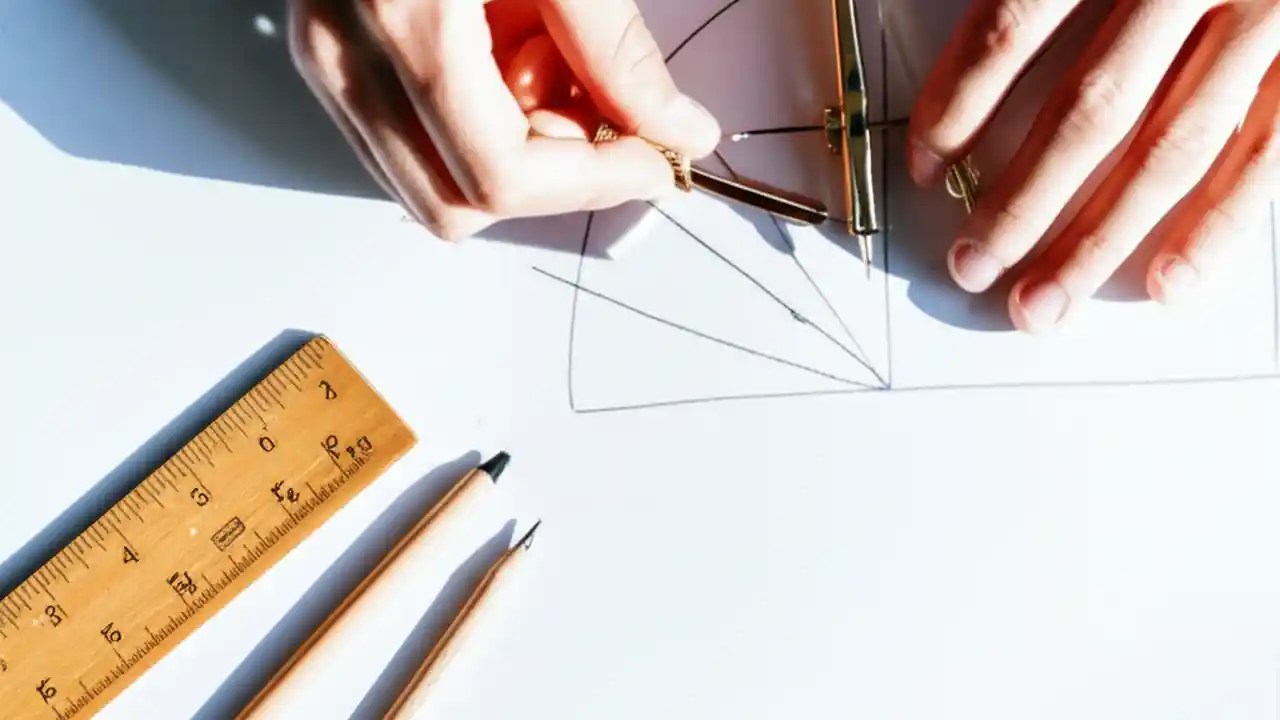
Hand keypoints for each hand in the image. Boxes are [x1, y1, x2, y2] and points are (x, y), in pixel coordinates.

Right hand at [287, 0, 719, 239]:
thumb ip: (616, 46)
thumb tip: (673, 127)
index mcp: (400, 14)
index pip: (499, 176)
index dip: (595, 182)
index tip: (660, 154)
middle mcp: (344, 54)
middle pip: (456, 201)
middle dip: (552, 180)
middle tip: (617, 123)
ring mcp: (327, 55)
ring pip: (430, 178)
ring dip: (515, 151)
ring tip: (558, 65)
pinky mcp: (332, 47)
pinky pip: (410, 132)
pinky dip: (479, 119)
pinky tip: (513, 52)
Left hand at [909, 0, 1279, 332]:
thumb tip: (977, 50)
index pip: (1013, 23)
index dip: (958, 101)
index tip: (927, 164)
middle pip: (1089, 109)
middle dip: (1022, 203)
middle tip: (971, 268)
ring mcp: (1266, 17)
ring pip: (1169, 149)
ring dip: (1098, 240)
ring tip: (1040, 305)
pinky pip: (1270, 151)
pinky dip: (1221, 224)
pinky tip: (1167, 282)